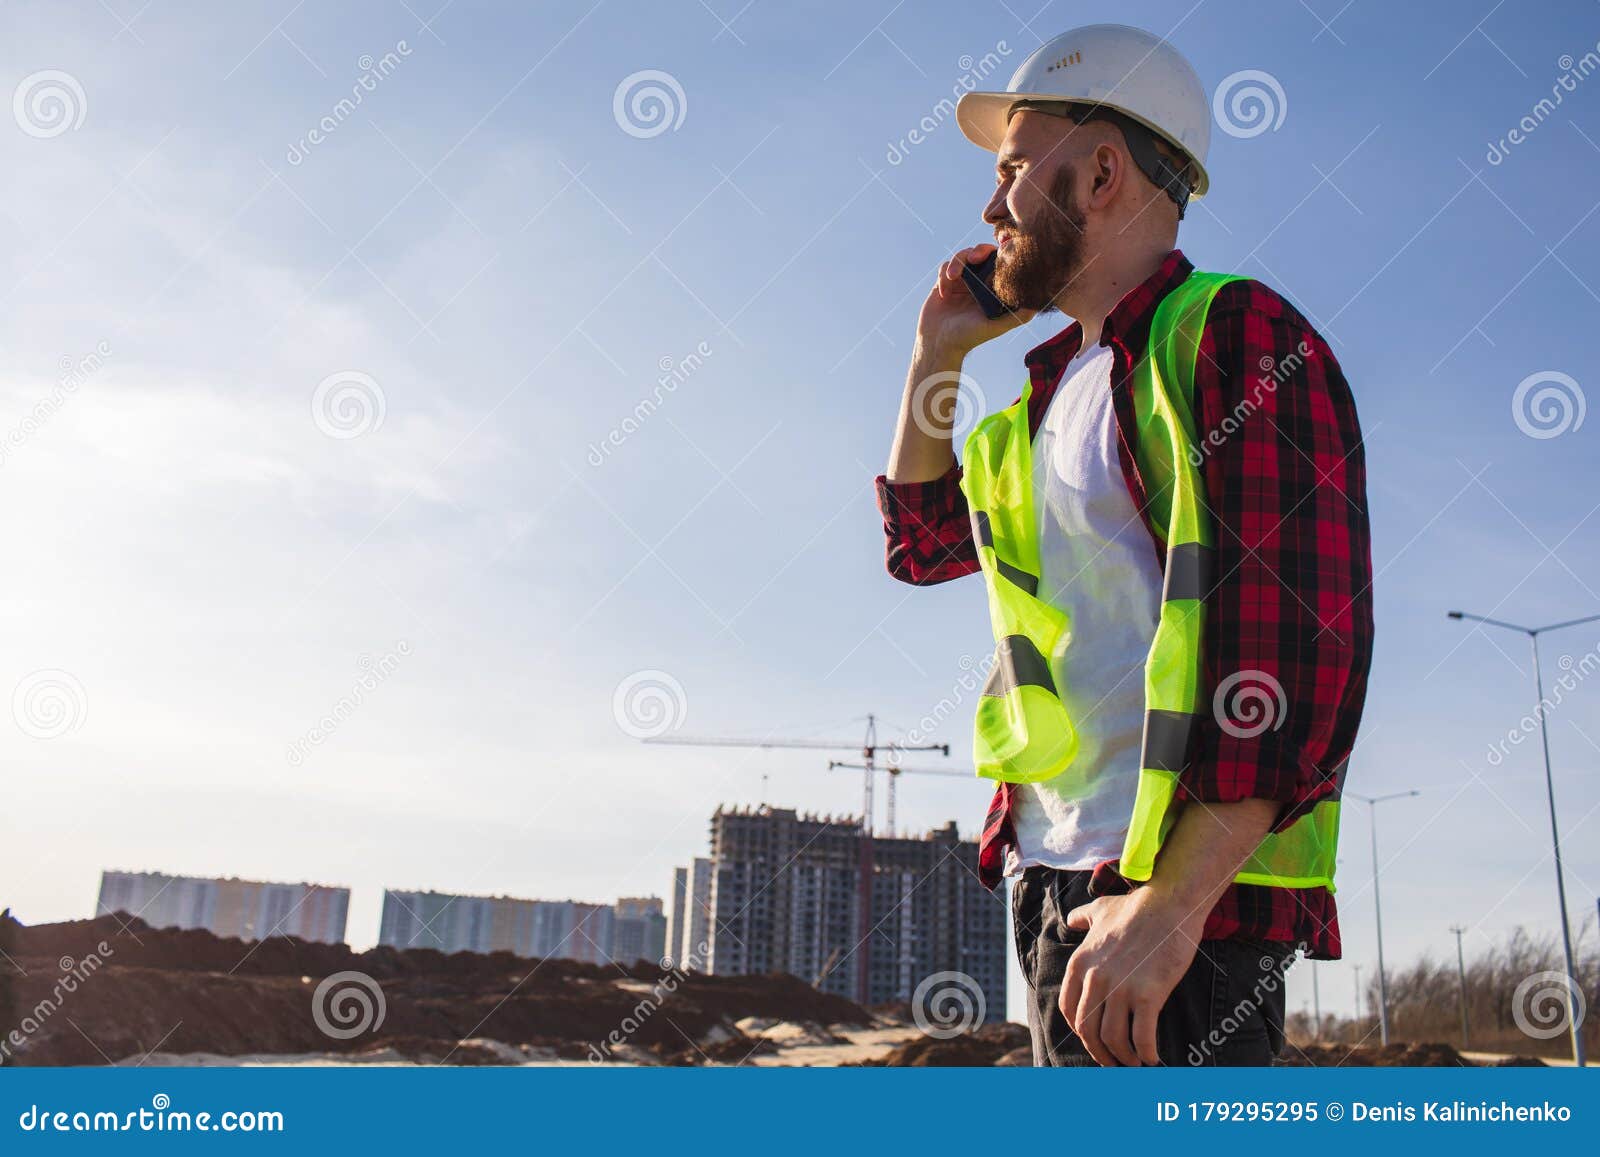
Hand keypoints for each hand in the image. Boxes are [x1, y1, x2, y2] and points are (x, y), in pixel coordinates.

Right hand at [916, 243, 1033, 356]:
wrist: (937, 343)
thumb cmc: (968, 337)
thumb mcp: (995, 327)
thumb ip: (1017, 316)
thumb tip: (1038, 304)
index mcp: (994, 290)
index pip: (1002, 264)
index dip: (1002, 253)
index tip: (1000, 251)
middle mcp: (980, 283)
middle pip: (983, 253)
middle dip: (979, 250)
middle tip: (975, 257)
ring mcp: (963, 281)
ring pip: (963, 256)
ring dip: (958, 262)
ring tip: (952, 277)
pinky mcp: (946, 282)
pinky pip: (946, 266)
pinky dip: (944, 275)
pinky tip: (943, 293)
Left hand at [1057, 887, 1203, 1065]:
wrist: (1168, 903)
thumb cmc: (1137, 907)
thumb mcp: (1099, 910)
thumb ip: (1082, 917)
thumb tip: (1071, 919)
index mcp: (1080, 963)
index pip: (1069, 1010)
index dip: (1080, 1031)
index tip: (1093, 1039)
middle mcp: (1095, 978)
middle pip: (1087, 1030)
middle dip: (1099, 1051)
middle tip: (1112, 1061)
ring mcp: (1120, 988)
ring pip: (1112, 1039)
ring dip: (1122, 1057)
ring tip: (1133, 1062)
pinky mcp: (1148, 995)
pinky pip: (1141, 1036)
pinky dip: (1145, 1053)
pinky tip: (1152, 1058)